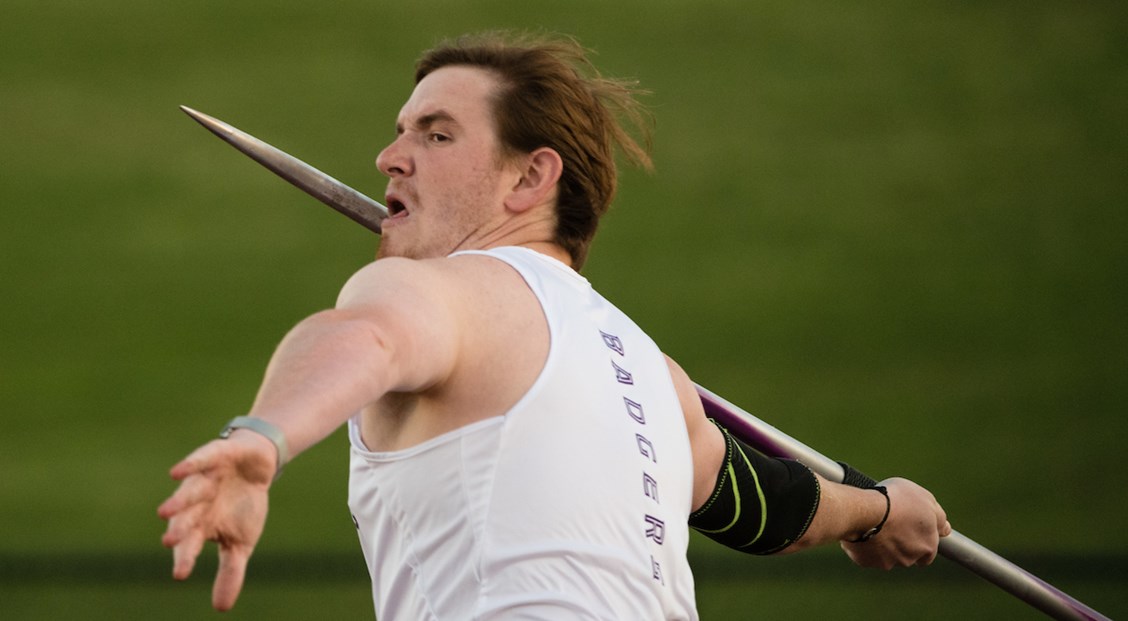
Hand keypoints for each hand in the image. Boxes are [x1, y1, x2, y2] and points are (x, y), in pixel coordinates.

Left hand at [157, 431, 275, 609]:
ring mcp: (204, 480)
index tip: (181, 574)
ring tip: (165, 513)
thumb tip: (221, 609)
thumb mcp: (241, 543)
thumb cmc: (243, 506)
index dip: (185, 557)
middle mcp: (197, 504)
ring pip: (189, 492)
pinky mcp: (215, 456)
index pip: (189, 545)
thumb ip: (230, 572)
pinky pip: (200, 460)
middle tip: (170, 543)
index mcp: (200, 525)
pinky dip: (190, 464)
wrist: (256, 466)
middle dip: (178, 530)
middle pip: (185, 519)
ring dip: (178, 501)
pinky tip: (176, 473)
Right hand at [840, 477, 951, 568]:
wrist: (865, 511)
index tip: (910, 528)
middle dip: (902, 543)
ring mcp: (887, 562)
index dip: (920, 539)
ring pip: (887, 556)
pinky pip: (867, 554)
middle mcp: (910, 559)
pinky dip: (865, 545)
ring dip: (884, 544)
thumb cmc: (896, 500)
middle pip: (908, 555)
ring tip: (875, 524)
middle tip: (893, 524)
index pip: (929, 552)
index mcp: (928, 546)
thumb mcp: (925, 499)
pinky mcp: (866, 561)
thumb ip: (938, 517)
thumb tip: (945, 528)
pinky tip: (862, 529)